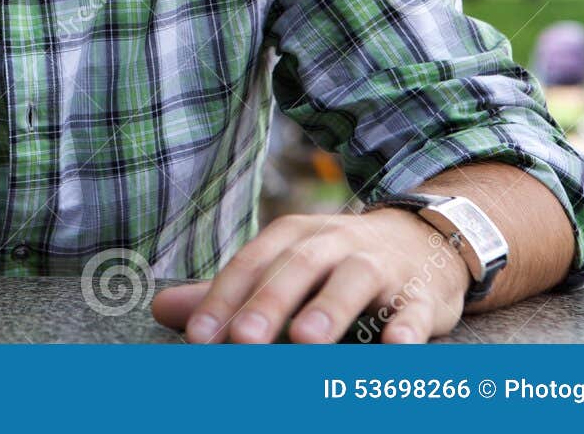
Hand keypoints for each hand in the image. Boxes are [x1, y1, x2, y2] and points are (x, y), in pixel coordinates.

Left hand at [151, 208, 471, 343]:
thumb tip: (160, 308)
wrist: (423, 242)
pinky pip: (415, 308)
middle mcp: (334, 242)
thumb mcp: (282, 268)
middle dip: (269, 304)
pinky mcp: (422, 292)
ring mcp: (380, 265)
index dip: (223, 299)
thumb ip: (229, 293)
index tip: (197, 339)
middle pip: (297, 267)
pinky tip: (396, 347)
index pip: (251, 264)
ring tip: (306, 342)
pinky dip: (407, 326)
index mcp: (294, 236)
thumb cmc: (336, 264)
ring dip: (329, 309)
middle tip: (243, 342)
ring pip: (354, 280)